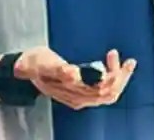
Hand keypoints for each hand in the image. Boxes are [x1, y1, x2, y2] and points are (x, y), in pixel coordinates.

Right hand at [14, 47, 136, 110]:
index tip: (114, 56)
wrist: (25, 68)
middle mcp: (78, 97)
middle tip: (128, 61)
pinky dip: (113, 81)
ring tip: (126, 63)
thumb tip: (73, 74)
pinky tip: (114, 68)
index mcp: (70, 90)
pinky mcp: (82, 93)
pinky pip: (103, 92)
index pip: (99, 89)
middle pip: (107, 94)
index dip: (111, 75)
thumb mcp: (43, 62)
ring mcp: (80, 97)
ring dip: (119, 79)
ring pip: (108, 94)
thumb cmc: (34, 63)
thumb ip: (58, 69)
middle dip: (121, 77)